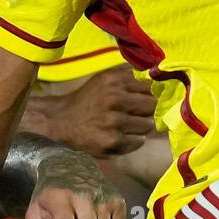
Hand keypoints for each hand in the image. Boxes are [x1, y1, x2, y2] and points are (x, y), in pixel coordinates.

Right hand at [32, 67, 156, 156]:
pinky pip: (138, 141)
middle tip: (139, 113)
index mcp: (114, 81)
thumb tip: (157, 76)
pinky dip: (134, 140)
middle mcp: (115, 99)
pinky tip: (121, 135)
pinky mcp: (113, 142)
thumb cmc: (87, 99)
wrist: (61, 122)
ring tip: (127, 125)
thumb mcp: (104, 80)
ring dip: (141, 126)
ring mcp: (114, 122)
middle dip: (148, 110)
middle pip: (152, 105)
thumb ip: (129, 76)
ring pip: (147, 125)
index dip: (153, 93)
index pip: (149, 86)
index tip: (152, 97)